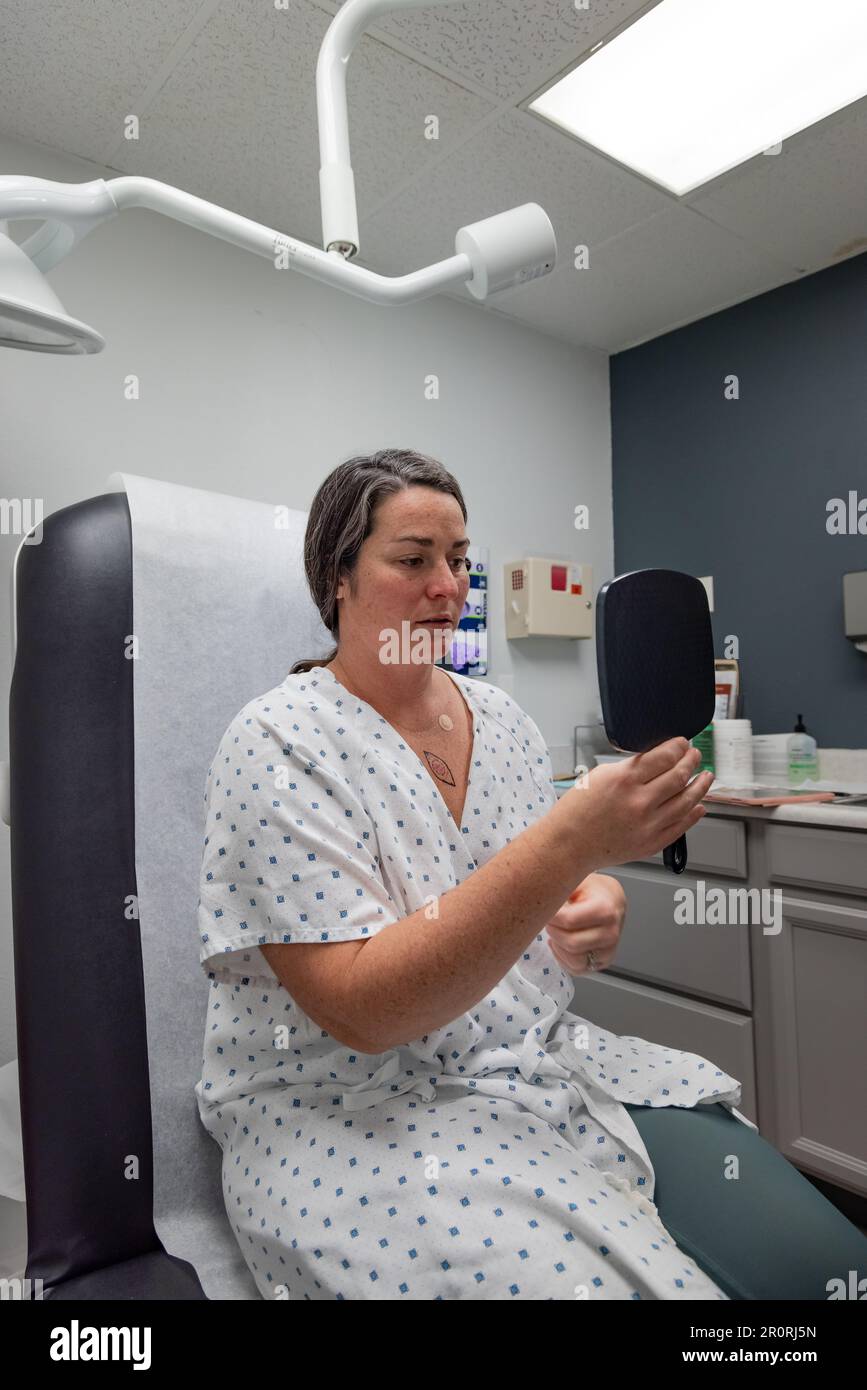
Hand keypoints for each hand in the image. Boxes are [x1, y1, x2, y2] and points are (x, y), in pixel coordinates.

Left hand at [545, 872, 625, 975]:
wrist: (612, 899)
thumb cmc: (592, 890)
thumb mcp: (577, 880)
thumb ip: (560, 887)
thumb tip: (536, 894)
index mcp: (605, 910)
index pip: (569, 920)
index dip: (551, 916)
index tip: (545, 910)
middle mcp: (611, 933)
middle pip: (571, 942)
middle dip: (554, 931)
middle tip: (549, 920)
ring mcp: (608, 950)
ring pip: (574, 960)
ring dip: (558, 946)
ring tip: (557, 930)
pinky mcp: (603, 962)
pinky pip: (577, 969)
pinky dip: (563, 958)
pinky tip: (561, 942)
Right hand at [558, 738, 711, 868]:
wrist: (569, 845)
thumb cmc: (577, 811)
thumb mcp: (600, 776)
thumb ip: (630, 767)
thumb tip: (656, 759)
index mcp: (624, 780)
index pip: (665, 756)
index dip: (679, 746)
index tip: (683, 743)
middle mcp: (639, 802)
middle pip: (679, 775)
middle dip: (692, 761)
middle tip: (695, 755)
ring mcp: (648, 825)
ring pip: (687, 801)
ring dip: (701, 786)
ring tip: (706, 777)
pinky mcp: (651, 843)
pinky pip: (681, 827)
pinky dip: (693, 814)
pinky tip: (698, 806)